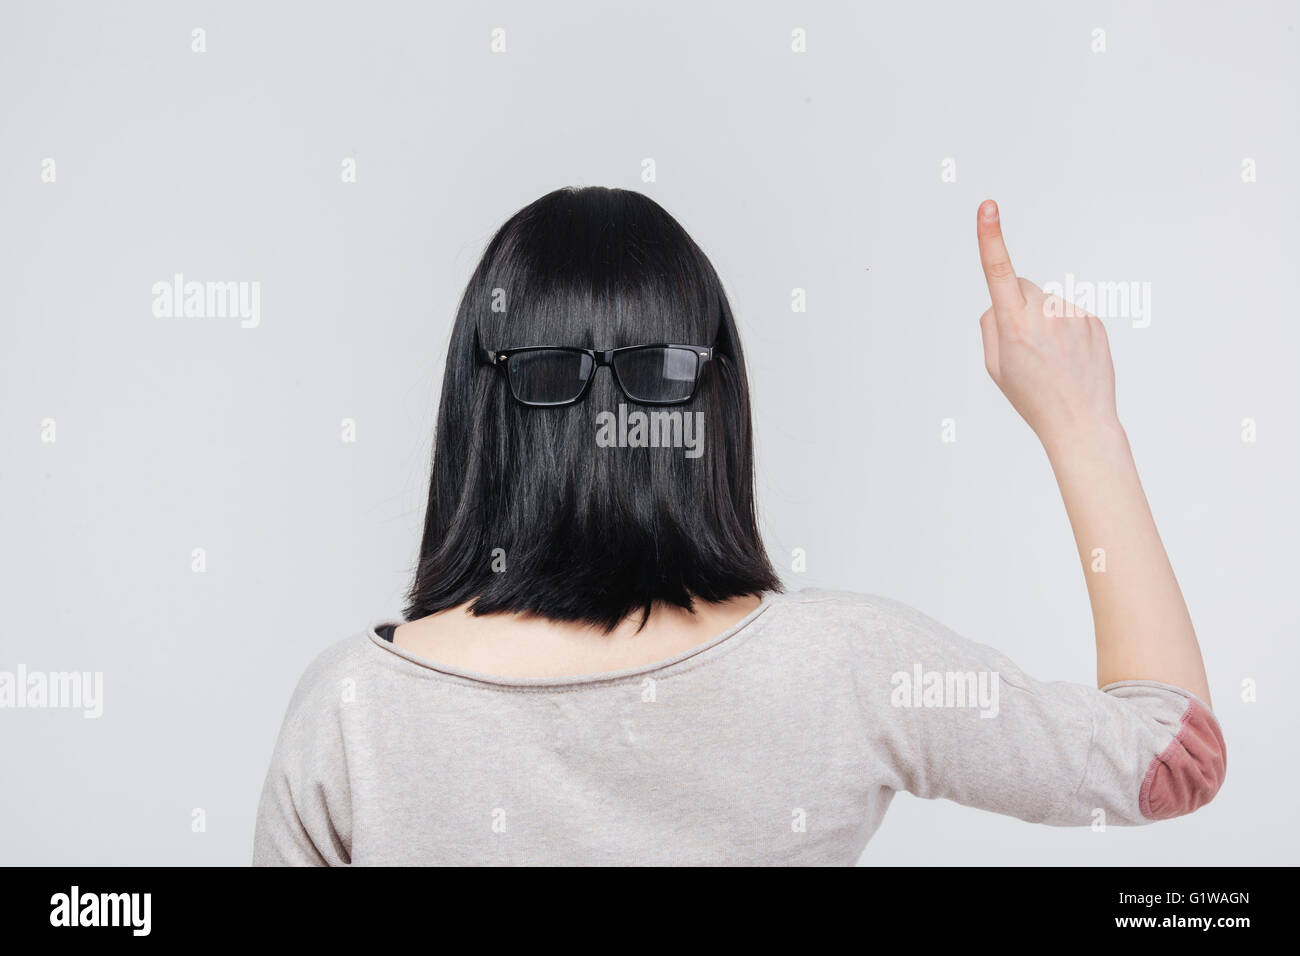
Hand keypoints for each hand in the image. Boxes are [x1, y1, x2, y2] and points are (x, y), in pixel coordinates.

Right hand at [976, 200, 1119, 450]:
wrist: (1080, 421)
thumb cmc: (1033, 397)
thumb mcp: (995, 367)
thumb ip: (991, 326)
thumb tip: (1000, 302)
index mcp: (1014, 326)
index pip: (999, 272)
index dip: (990, 237)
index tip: (988, 207)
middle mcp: (1044, 314)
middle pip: (1020, 285)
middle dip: (1016, 304)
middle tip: (1023, 345)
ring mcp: (1072, 315)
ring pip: (1045, 302)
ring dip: (1042, 320)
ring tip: (1051, 357)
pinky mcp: (1093, 320)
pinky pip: (1068, 313)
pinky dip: (1064, 330)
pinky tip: (1068, 357)